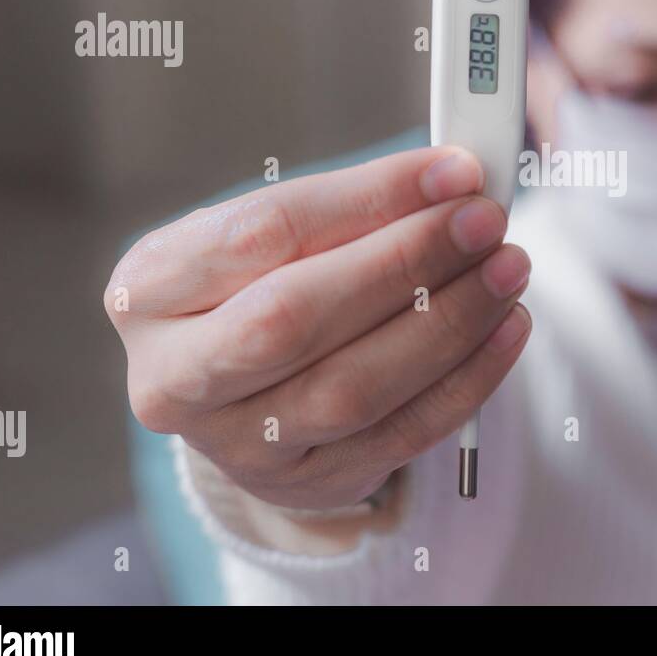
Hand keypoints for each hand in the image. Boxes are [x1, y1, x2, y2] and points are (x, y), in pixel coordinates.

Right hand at [105, 147, 530, 510]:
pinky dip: (467, 379)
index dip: (367, 199)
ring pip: (352, 388)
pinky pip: (400, 436)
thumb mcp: (275, 236)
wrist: (243, 391)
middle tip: (485, 222)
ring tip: (507, 270)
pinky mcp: (306, 483)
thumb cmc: (260, 284)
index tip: (453, 172)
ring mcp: (237, 444)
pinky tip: (506, 328)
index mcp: (150, 287)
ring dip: (448, 323)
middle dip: (405, 264)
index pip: (263, 232)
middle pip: (294, 318)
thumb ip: (353, 207)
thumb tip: (454, 179)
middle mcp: (175, 376)